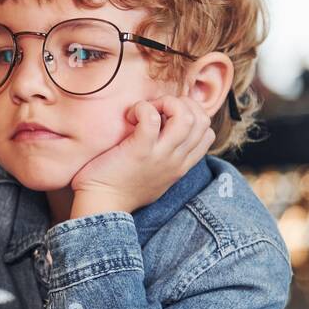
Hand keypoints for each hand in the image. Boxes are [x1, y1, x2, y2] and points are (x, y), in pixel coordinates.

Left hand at [68, 94, 214, 215]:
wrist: (101, 206)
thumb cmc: (120, 188)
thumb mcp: (154, 177)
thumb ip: (165, 158)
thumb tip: (163, 131)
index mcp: (181, 165)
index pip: (207, 133)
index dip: (191, 115)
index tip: (166, 117)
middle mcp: (176, 160)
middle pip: (202, 120)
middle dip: (182, 104)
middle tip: (156, 110)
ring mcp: (161, 156)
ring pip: (186, 116)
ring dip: (166, 103)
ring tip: (145, 111)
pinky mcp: (140, 151)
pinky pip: (151, 117)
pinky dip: (141, 108)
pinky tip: (129, 116)